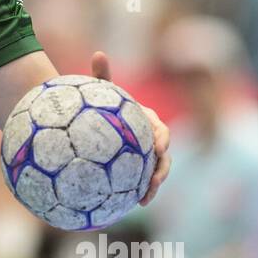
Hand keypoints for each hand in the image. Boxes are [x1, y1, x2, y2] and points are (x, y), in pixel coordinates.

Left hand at [92, 51, 170, 205]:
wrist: (94, 121)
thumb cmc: (100, 105)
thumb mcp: (101, 91)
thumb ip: (102, 75)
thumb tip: (99, 53)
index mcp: (148, 121)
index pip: (161, 131)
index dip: (162, 140)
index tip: (158, 148)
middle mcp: (151, 140)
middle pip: (163, 156)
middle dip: (162, 169)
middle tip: (153, 180)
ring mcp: (145, 157)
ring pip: (156, 172)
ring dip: (154, 186)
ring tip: (144, 199)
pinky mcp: (137, 170)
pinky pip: (142, 182)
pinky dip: (141, 192)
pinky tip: (131, 205)